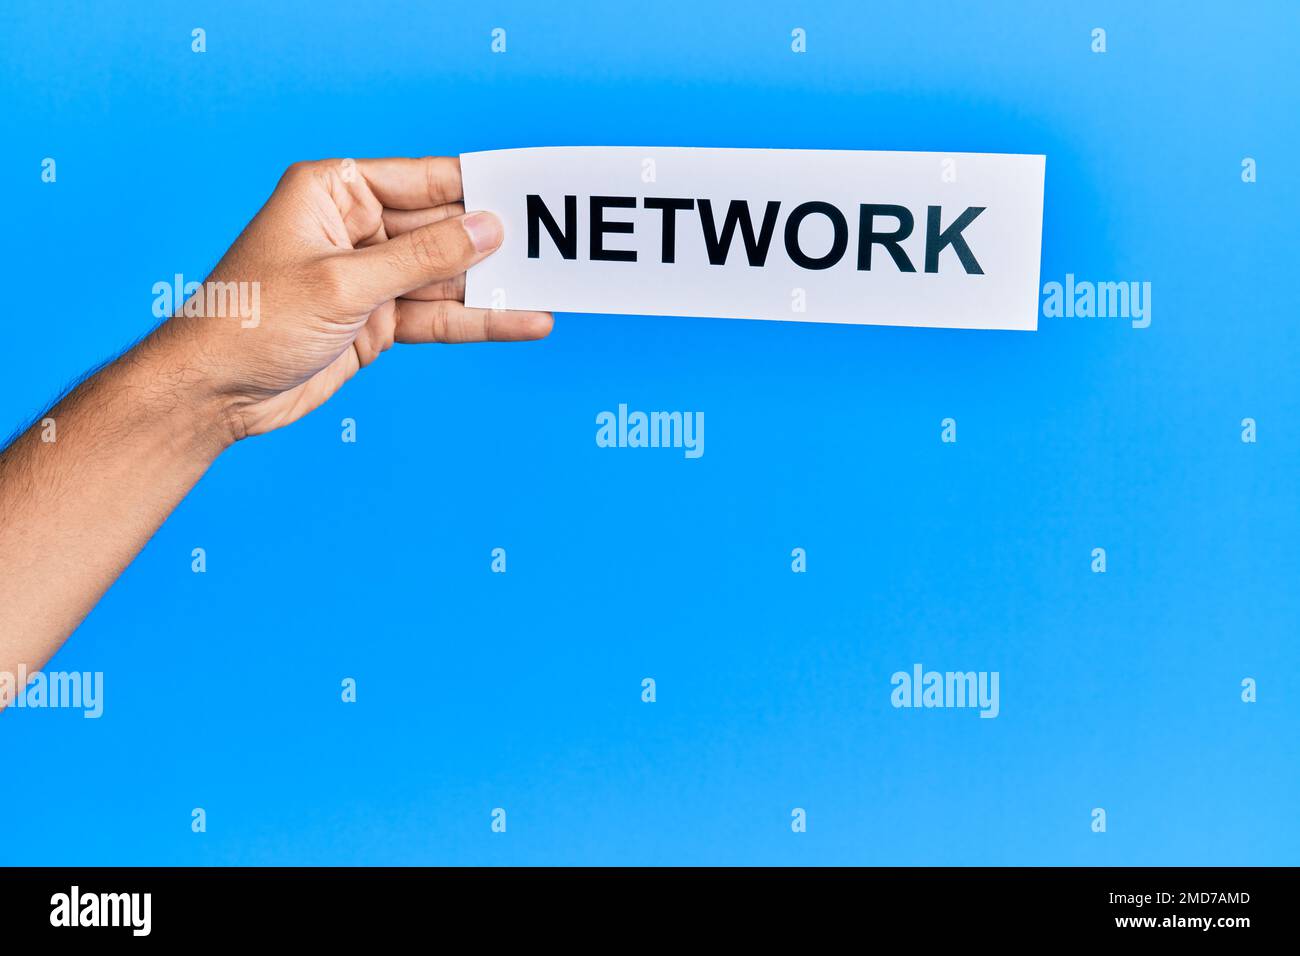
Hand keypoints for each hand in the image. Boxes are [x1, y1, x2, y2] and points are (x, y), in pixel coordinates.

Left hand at [159, 156, 552, 439]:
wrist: (214, 393)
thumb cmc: (252, 321)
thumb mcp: (345, 283)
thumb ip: (423, 258)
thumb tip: (486, 229)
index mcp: (335, 191)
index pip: (422, 180)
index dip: (476, 187)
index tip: (528, 190)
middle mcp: (355, 227)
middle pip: (441, 230)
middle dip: (491, 242)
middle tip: (554, 245)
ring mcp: (369, 277)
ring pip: (445, 278)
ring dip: (492, 287)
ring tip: (552, 287)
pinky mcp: (377, 321)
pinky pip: (439, 316)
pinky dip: (477, 321)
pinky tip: (522, 321)